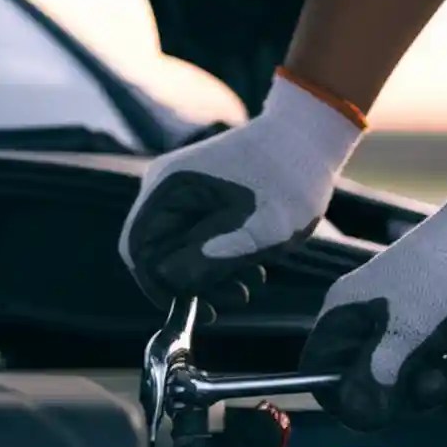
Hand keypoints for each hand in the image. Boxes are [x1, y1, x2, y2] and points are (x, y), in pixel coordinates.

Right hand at [119, 72, 363, 322]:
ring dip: (210, 277)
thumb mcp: (262, 227)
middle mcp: (164, 187)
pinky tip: (251, 266)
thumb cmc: (290, 177)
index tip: (191, 311)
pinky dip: (218, 260)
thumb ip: (216, 255)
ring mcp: (180, 192)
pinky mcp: (197, 199)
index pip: (137, 249)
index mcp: (169, 186)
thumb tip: (170, 281)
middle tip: (236, 299)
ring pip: (177, 252)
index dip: (158, 287)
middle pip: (156, 254)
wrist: (309, 135)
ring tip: (252, 284)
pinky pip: (194, 241)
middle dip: (192, 285)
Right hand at [298, 151, 446, 429]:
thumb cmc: (445, 277)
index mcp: (351, 320)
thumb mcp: (407, 334)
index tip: (384, 406)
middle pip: (387, 392)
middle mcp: (382, 329)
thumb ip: (377, 380)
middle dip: (425, 393)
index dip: (349, 400)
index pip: (327, 375)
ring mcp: (423, 332)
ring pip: (433, 386)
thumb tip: (358, 416)